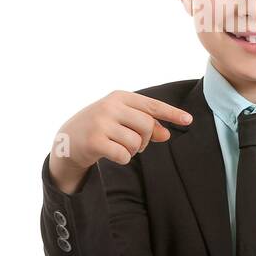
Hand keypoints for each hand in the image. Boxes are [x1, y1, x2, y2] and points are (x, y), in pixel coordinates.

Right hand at [49, 91, 191, 193]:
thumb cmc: (100, 128)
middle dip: (146, 139)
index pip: (152, 105)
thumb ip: (144, 125)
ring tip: (121, 148)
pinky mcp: (95, 141)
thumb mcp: (121, 121)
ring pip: (136, 142)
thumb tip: (166, 134)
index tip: (189, 120)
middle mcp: (110, 106)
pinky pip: (124, 155)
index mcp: (119, 97)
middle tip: (136, 145)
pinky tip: (113, 155)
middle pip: (147, 125)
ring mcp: (101, 123)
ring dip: (133, 151)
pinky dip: (123, 159)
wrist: (66, 140)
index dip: (172, 113)